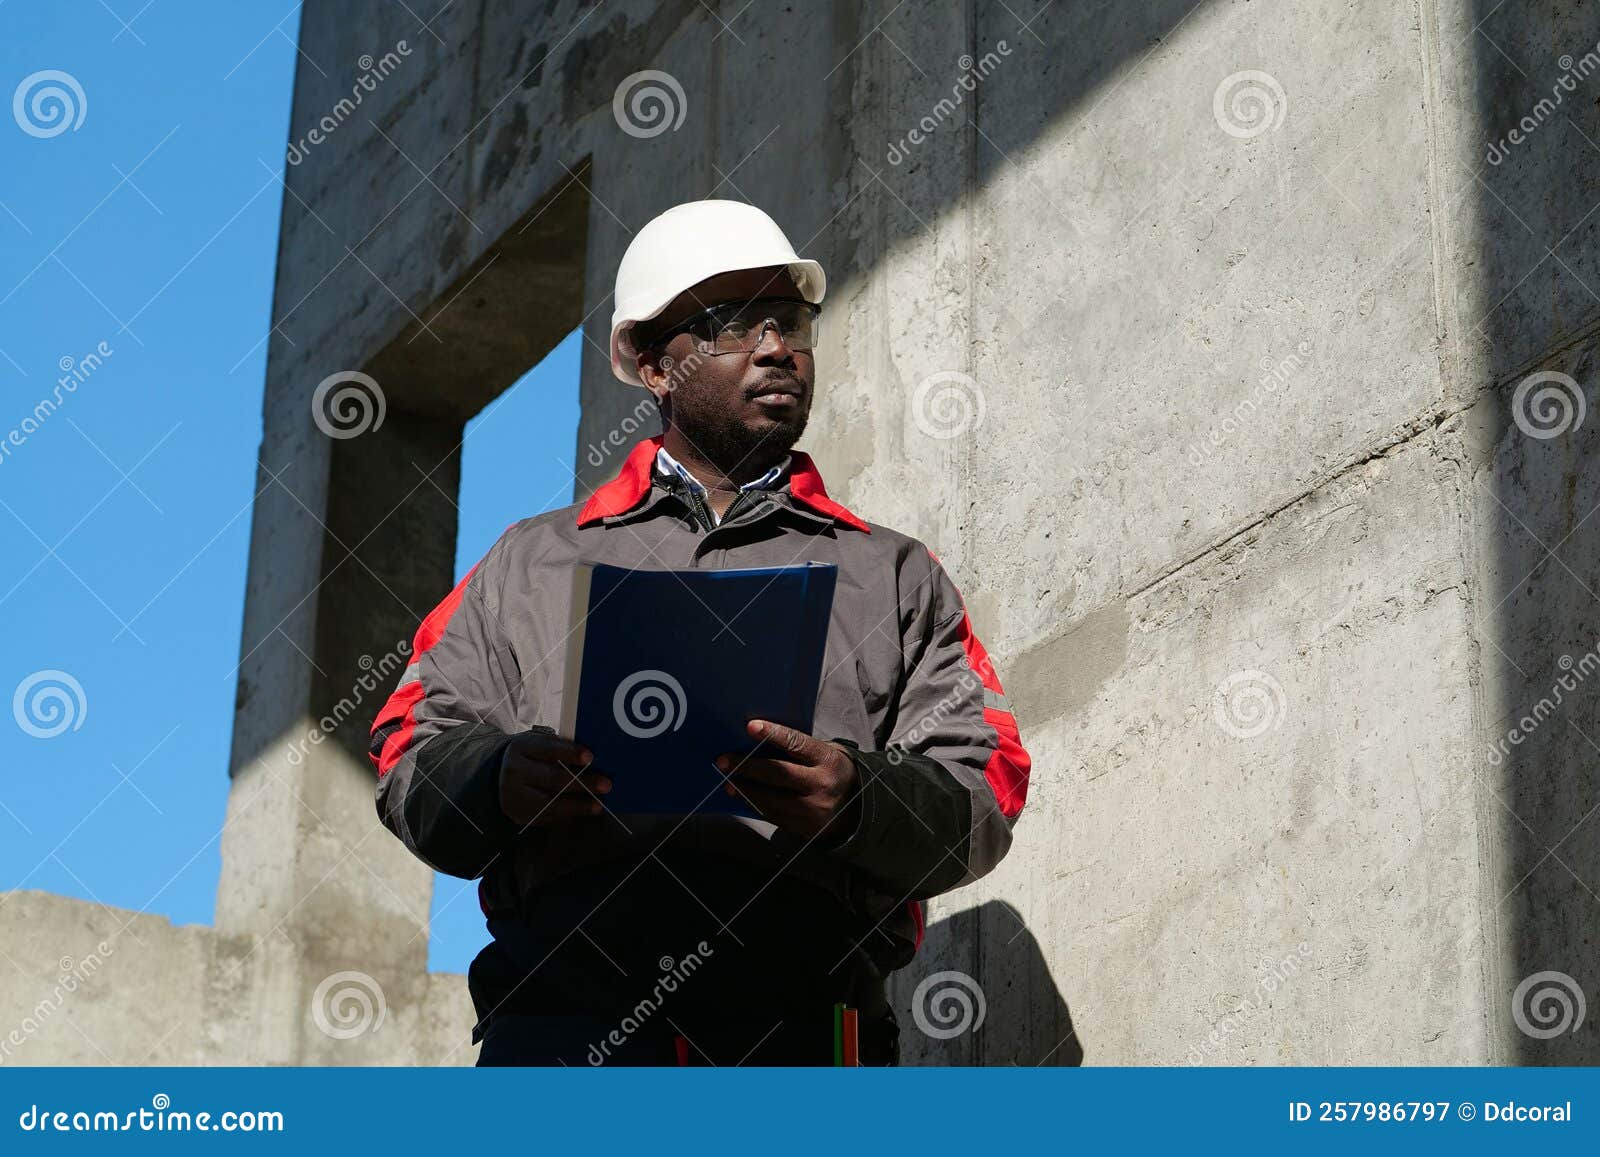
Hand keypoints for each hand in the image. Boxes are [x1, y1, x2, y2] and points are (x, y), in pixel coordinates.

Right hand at [499, 730, 609, 826]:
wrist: (501, 776)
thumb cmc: (532, 757)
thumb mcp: (539, 745)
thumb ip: (562, 749)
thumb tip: (595, 760)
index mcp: (521, 747)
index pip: (547, 748)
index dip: (570, 752)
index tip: (591, 757)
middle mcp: (514, 771)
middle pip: (552, 778)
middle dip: (582, 782)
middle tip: (606, 785)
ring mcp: (514, 795)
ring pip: (550, 802)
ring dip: (578, 805)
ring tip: (598, 804)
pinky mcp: (520, 814)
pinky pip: (547, 816)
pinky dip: (569, 814)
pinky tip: (584, 810)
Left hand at [715, 719, 858, 839]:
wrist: (858, 807)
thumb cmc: (833, 771)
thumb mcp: (827, 753)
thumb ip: (800, 749)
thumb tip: (760, 742)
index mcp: (827, 760)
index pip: (797, 743)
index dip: (773, 734)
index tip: (751, 726)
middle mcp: (820, 784)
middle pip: (777, 774)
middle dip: (746, 766)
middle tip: (724, 760)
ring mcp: (812, 809)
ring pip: (770, 799)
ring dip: (745, 789)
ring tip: (728, 781)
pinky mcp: (804, 827)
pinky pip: (773, 815)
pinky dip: (756, 805)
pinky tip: (744, 796)